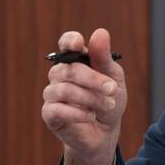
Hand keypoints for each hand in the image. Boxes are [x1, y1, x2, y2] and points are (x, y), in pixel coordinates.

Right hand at [41, 28, 127, 164]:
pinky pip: (58, 109)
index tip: (78, 44)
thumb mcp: (114, 79)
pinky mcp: (49, 113)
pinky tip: (91, 116)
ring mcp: (52, 94)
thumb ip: (105, 58)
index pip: (66, 44)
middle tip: (112, 89)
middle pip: (69, 69)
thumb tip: (100, 32)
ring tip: (107, 106)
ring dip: (90, 98)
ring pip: (64, 89)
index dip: (70, 41)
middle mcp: (60, 75)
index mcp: (76, 61)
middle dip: (94, 79)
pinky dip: (78, 112)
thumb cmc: (109, 101)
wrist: (106, 132)